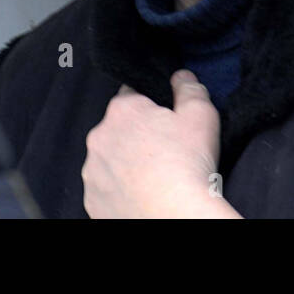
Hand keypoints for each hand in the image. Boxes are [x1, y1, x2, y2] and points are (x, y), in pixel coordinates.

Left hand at [82, 70, 237, 217]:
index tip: (165, 122)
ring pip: (109, 160)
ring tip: (154, 178)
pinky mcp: (92, 200)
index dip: (151, 106)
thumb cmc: (188, 166)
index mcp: (122, 110)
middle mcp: (99, 137)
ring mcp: (92, 171)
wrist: (174, 217)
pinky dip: (119, 190)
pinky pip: (105, 189)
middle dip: (137, 136)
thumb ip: (190, 89)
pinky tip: (141, 195)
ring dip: (125, 164)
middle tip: (164, 152)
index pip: (132, 95)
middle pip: (118, 129)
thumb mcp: (201, 116)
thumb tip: (181, 77)